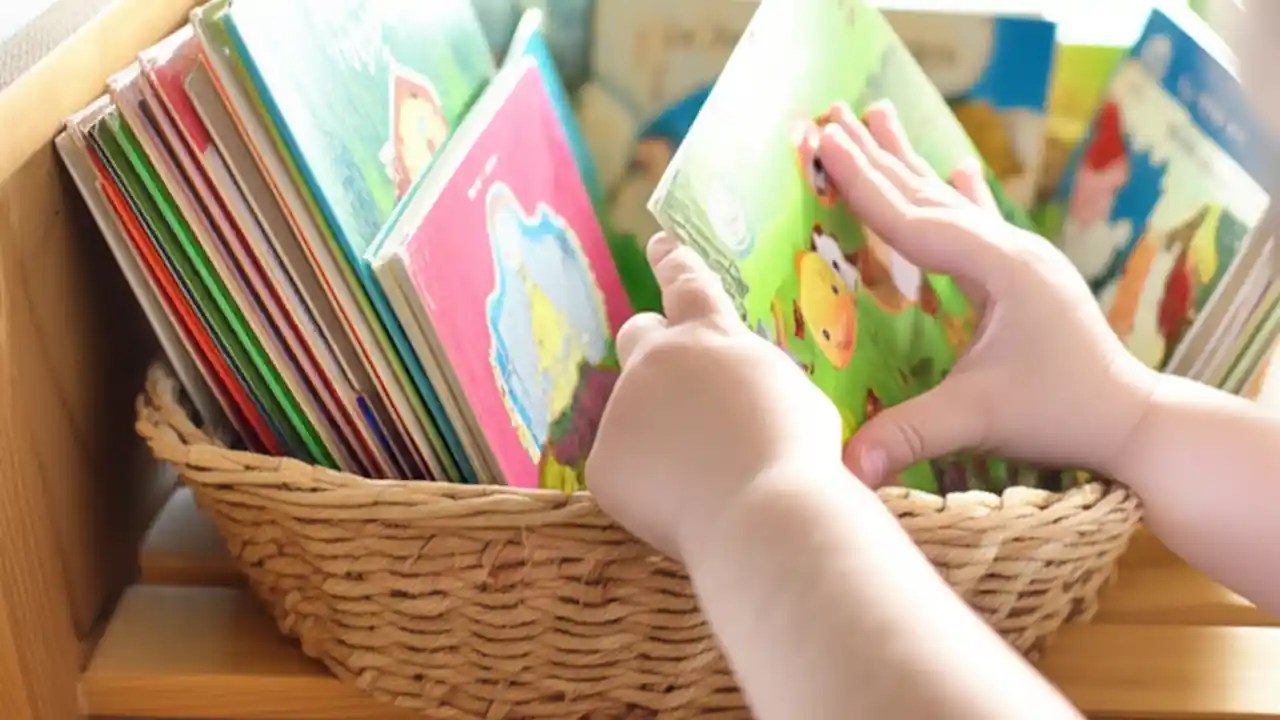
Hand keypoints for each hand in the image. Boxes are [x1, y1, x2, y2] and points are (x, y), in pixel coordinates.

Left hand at [586, 233, 845, 559]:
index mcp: (711, 335)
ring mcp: (623, 407)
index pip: (686, 279)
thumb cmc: (797, 454)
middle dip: (652, 352)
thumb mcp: (789, 392)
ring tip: (708, 476)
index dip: (673, 259)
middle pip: (637, 334)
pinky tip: (685, 506)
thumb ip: (749, 378)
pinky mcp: (604, 459)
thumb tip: (733, 395)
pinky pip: (623, 467)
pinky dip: (647, 483)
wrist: (763, 514)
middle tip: (677, 389)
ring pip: (635, 412)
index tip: (660, 244)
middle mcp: (657, 358)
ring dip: (662, 431)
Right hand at [815, 101, 1159, 486]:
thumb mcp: (979, 420)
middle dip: (877, 156)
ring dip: (911, 162)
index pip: (915, 221)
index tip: (825, 144)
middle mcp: (1012, 250)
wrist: (1134, 420)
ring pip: (953, 200)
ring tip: (879, 115)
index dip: (864, 184)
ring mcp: (1023, 258)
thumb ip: (910, 433)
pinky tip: (960, 165)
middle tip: (832, 117)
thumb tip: (842, 466)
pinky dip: (961, 191)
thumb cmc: (1061, 414)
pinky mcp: (1027, 276)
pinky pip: (982, 220)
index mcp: (1001, 268)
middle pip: (929, 194)